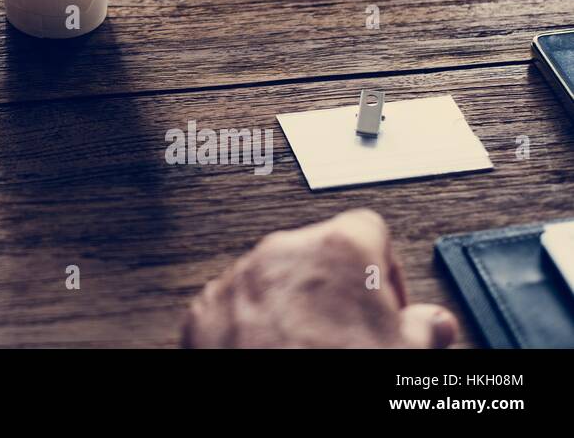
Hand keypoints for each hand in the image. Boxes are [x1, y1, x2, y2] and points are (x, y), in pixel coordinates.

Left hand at [182, 209, 459, 347]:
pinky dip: (253, 323)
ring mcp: (241, 276)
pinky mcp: (209, 306)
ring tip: (311, 347)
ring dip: (293, 303)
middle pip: (318, 253)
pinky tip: (273, 351)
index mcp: (340, 250)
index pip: (369, 230)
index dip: (383, 267)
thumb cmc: (340, 367)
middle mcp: (284, 251)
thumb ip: (426, 327)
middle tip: (351, 331)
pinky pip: (238, 303)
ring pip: (274, 276)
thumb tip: (435, 323)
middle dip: (336, 288)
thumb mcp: (405, 353)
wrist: (273, 413)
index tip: (386, 302)